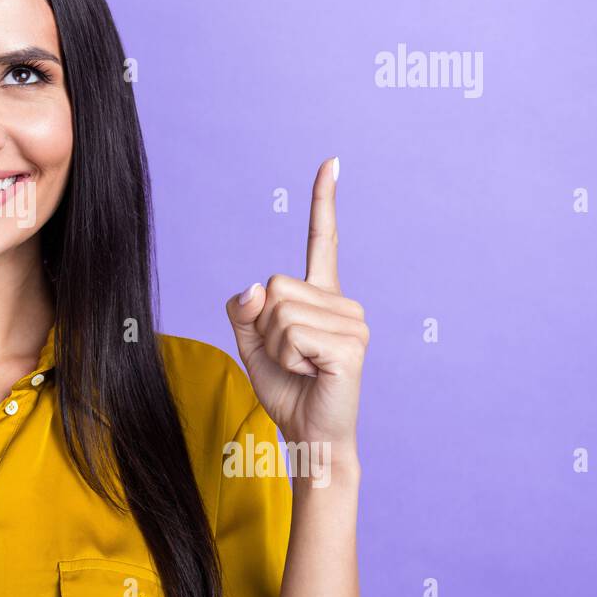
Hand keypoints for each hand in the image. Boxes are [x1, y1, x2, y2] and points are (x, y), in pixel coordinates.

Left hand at [225, 156, 367, 461]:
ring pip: (278, 311)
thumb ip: (245, 310)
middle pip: (273, 286)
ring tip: (302, 368)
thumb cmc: (287, 389)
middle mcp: (343, 303)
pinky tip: (311, 374)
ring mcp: (352, 322)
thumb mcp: (251, 343)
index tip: (332, 161)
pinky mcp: (350, 345)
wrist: (310, 435)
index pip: (323, 239)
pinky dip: (286, 359)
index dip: (324, 201)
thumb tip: (258, 287)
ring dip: (275, 346)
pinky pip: (290, 335)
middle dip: (264, 326)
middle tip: (289, 358)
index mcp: (321, 297)